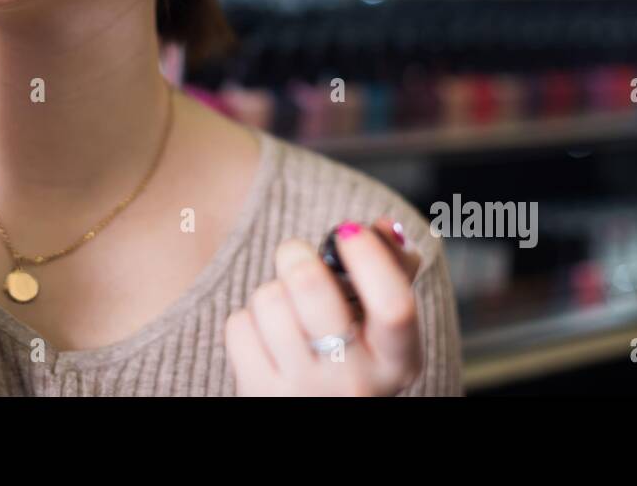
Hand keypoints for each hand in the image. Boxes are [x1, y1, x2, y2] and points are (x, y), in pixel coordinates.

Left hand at [225, 215, 423, 395]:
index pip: (393, 304)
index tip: (349, 231)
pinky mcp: (259, 394)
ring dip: (272, 293)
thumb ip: (393, 268)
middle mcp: (355, 382)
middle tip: (297, 255)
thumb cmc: (353, 352)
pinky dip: (248, 321)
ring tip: (287, 310)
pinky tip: (267, 338)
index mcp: (397, 361)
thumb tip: (383, 226)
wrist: (317, 411)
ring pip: (270, 300)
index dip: (369, 257)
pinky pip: (239, 326)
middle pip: (311, 287)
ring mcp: (304, 392)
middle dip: (297, 255)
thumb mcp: (384, 325)